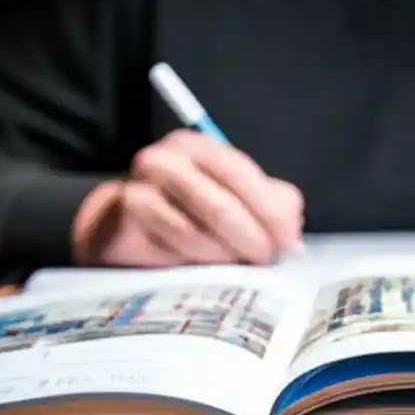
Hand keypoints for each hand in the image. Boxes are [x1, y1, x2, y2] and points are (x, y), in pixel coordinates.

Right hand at [72, 130, 303, 266]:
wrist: (123, 224)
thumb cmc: (191, 209)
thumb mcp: (237, 197)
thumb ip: (273, 204)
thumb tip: (292, 228)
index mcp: (195, 146)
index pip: (238, 172)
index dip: (269, 209)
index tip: (289, 240)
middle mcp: (162, 161)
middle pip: (218, 204)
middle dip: (250, 237)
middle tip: (266, 259)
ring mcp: (137, 191)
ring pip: (193, 233)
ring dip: (222, 257)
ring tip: (236, 265)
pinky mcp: (122, 226)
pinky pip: (168, 253)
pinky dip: (191, 264)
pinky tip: (202, 268)